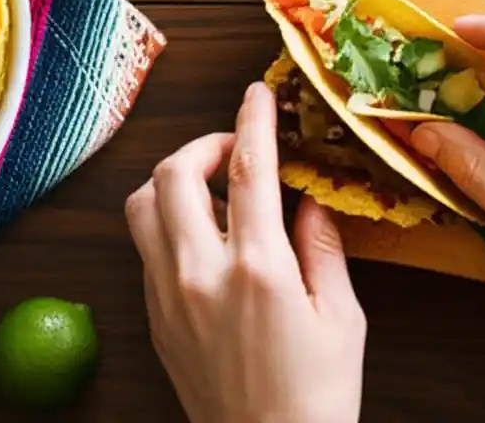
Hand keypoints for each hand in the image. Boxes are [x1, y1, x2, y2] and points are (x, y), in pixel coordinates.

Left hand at [126, 83, 365, 422]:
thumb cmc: (317, 395)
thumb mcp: (342, 319)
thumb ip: (323, 249)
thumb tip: (308, 200)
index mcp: (258, 269)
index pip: (249, 170)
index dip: (252, 119)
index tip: (258, 93)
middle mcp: (200, 273)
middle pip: (173, 174)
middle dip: (203, 144)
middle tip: (235, 149)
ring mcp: (168, 294)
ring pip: (142, 205)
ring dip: (172, 180)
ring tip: (212, 189)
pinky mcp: (153, 316)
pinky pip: (145, 246)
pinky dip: (166, 221)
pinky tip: (203, 235)